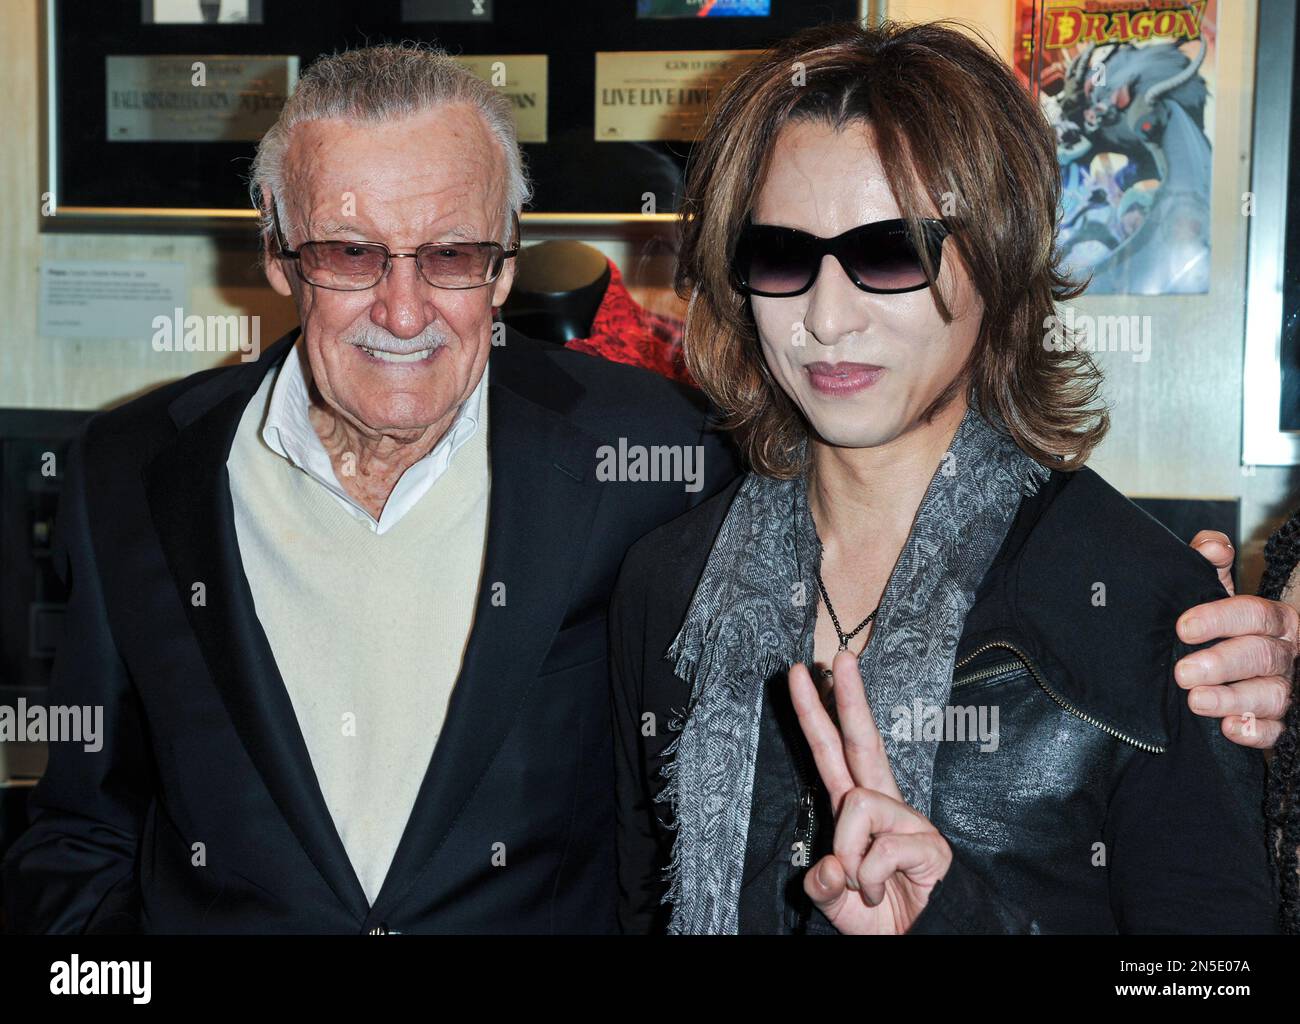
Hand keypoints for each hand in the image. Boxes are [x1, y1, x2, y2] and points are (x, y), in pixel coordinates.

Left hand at [788, 650, 951, 933]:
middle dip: (850, 697)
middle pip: (864, 741)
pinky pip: (883, 849)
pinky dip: (872, 877)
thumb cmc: (875, 917)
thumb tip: (830, 863)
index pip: (831, 752)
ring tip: (863, 884)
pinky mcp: (930, 846)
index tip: (803, 674)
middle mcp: (882, 805)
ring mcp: (908, 822)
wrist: (914, 945)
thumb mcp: (833, 901)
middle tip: (839, 656)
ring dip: (850, 852)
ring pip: (860, 805)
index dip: (816, 714)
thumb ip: (821, 882)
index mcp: (853, 809)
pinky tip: (883, 892)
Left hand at [1177, 531, 1295, 748]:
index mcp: (1273, 618)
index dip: (1220, 619)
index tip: (1183, 627)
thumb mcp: (1215, 589)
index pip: (1253, 614)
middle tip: (1183, 672)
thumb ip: (1210, 563)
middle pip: (1260, 655)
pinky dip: (1255, 732)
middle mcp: (1285, 653)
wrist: (1235, 664)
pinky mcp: (1283, 722)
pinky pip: (1277, 731)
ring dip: (1233, 700)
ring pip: (1270, 695)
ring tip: (1196, 701)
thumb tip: (1211, 547)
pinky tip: (1230, 729)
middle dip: (1221, 664)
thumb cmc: (1224, 624)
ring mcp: (1286, 688)